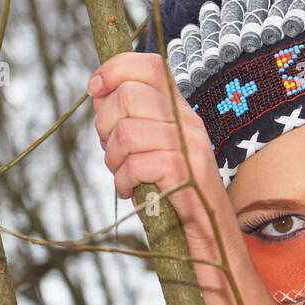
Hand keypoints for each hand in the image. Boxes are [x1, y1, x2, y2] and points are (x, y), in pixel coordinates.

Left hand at [89, 51, 234, 252]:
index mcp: (181, 112)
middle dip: (104, 124)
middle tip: (110, 149)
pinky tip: (130, 192)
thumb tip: (97, 93)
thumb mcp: (154, 151)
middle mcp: (189, 123)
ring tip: (122, 175)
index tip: (94, 88)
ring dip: (112, 159)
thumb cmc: (174, 196)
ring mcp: (189, 147)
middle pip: (129, 95)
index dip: (115, 69)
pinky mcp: (184, 173)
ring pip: (126, 131)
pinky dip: (122, 182)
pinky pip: (134, 164)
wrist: (210, 239)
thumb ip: (132, 121)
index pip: (150, 65)